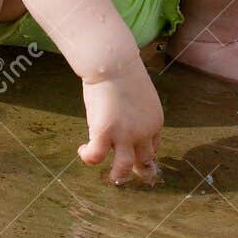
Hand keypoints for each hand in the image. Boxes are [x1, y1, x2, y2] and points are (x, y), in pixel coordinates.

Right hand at [78, 61, 162, 185]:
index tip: (136, 159)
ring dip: (116, 175)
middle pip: (144, 161)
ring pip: (123, 169)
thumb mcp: (139, 95)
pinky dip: (88, 157)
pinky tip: (83, 149)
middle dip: (135, 170)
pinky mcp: (104, 134)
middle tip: (122, 173)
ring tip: (108, 175)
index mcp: (154, 121)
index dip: (143, 155)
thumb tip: (123, 120)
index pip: (153, 147)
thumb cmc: (123, 71)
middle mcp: (143, 133)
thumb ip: (136, 113)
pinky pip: (96, 157)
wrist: (113, 62)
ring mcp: (124, 136)